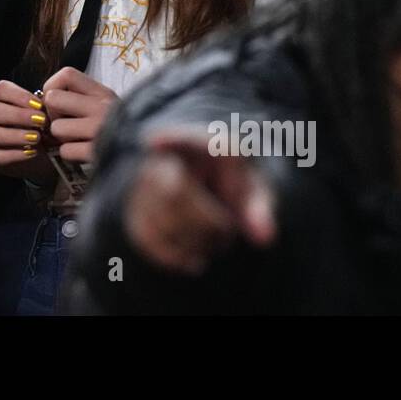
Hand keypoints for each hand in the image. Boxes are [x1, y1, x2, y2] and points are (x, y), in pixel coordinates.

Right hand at [0, 79, 54, 180]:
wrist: (39, 153)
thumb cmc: (39, 126)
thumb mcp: (42, 112)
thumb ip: (42, 107)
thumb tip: (48, 106)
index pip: (0, 89)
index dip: (20, 96)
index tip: (39, 105)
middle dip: (18, 116)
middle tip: (40, 121)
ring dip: (16, 135)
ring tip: (37, 138)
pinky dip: (15, 154)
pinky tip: (32, 152)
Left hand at [41, 67, 117, 164]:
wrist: (143, 154)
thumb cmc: (118, 128)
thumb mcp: (107, 104)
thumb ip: (82, 97)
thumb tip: (47, 98)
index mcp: (103, 93)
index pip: (66, 74)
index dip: (53, 88)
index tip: (59, 102)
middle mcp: (102, 107)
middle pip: (52, 98)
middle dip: (53, 114)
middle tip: (66, 122)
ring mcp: (99, 130)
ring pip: (56, 128)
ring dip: (63, 137)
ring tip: (79, 139)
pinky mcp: (96, 152)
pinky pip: (65, 150)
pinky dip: (70, 154)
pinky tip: (83, 152)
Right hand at [124, 129, 276, 274]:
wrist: (208, 194)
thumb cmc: (233, 187)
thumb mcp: (253, 191)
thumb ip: (259, 209)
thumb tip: (264, 237)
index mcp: (199, 145)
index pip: (184, 139)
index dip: (168, 139)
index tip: (153, 141)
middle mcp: (163, 159)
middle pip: (173, 192)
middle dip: (205, 222)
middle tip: (227, 232)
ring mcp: (143, 186)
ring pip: (160, 220)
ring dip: (194, 241)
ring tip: (215, 242)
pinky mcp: (135, 213)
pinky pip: (148, 239)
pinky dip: (175, 256)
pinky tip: (195, 260)